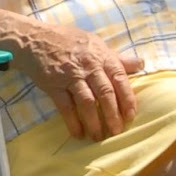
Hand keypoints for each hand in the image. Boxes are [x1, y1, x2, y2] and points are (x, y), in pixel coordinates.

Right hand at [14, 22, 142, 141]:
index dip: (127, 98)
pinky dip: (72, 122)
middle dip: (113, 115)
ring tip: (98, 137)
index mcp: (100, 56)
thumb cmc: (67, 41)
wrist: (34, 38)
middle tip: (117, 132)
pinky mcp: (53, 84)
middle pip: (105, 93)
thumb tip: (141, 64)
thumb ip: (116, 58)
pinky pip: (65, 107)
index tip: (131, 116)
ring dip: (94, 122)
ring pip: (87, 102)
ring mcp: (70, 75)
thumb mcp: (94, 43)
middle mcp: (87, 66)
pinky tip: (78, 133)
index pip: (119, 78)